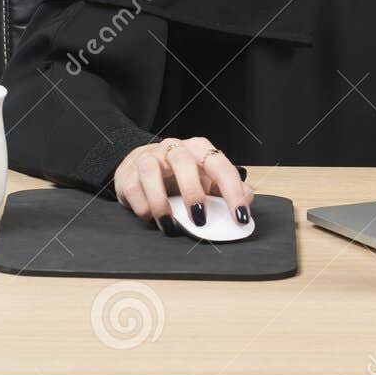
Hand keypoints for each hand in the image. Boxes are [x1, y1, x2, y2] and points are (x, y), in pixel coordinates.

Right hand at [113, 136, 252, 235]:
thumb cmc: (181, 174)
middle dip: (193, 192)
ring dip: (161, 203)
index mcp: (200, 149)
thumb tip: (247, 201)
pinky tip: (151, 219)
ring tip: (170, 226)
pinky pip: (133, 189)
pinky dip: (143, 208)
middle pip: (184, 163)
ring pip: (152, 173)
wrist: (142, 163)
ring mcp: (150, 158)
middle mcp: (175, 149)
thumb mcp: (207, 178)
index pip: (221, 167)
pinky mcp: (129, 173)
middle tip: (199, 220)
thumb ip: (227, 189)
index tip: (239, 217)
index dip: (233, 192)